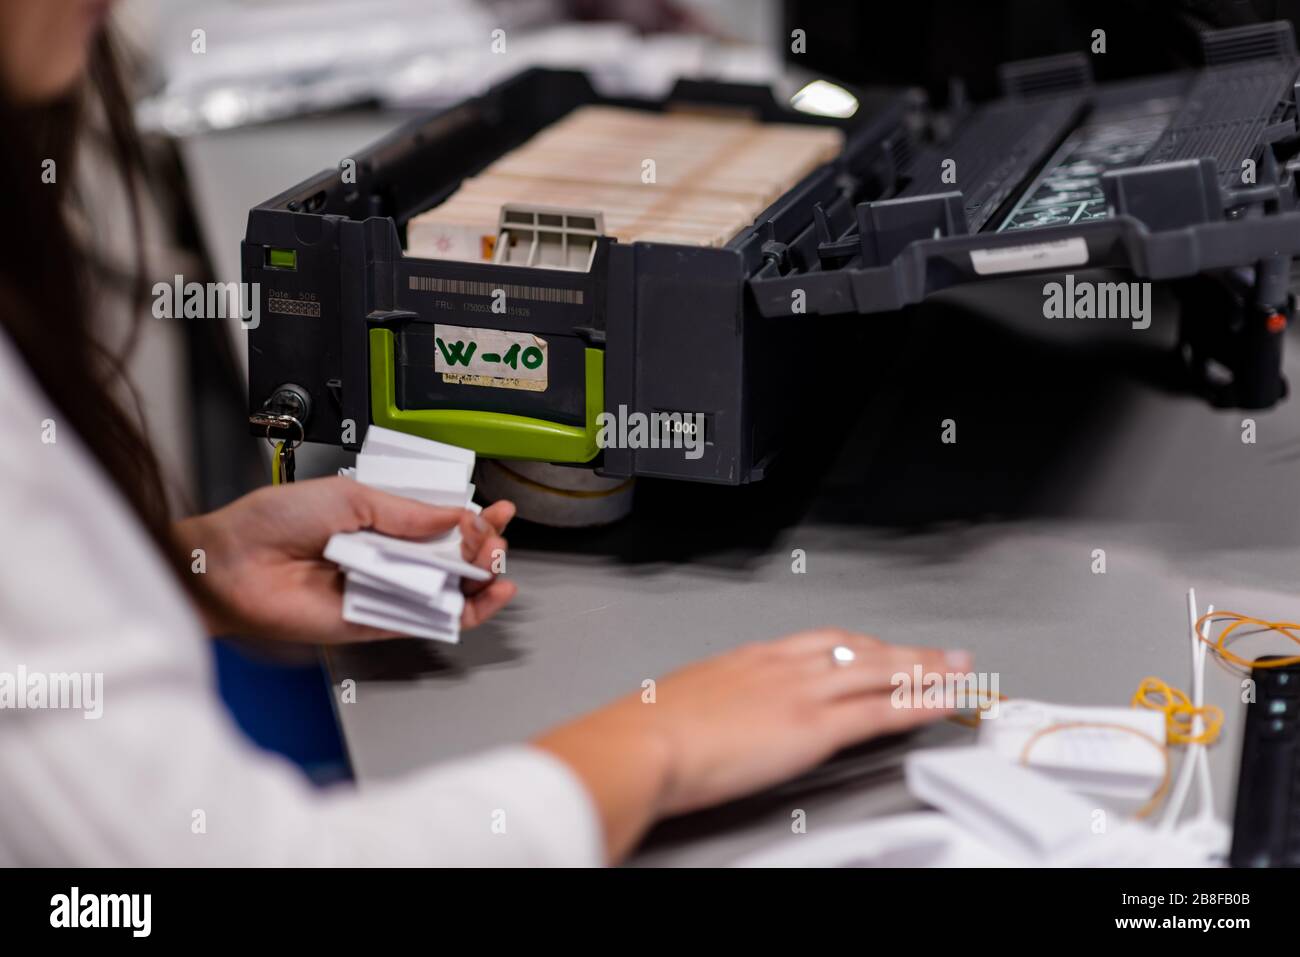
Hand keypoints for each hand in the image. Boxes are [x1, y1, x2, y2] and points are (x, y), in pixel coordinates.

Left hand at [174, 477, 516, 643]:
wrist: (233, 562)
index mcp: (380, 522)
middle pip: (453, 558)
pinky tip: (485, 594)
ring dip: (481, 577)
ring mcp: (385, 591)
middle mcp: (386, 558)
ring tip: (495, 561)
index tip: (495, 512)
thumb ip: (407, 513)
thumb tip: (454, 518)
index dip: (473, 519)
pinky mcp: (379, 622)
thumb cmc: (273, 522)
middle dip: (484, 546)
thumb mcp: (351, 498)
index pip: (441, 524)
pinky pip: (429, 621)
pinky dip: (464, 612)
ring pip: (449, 591)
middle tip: (494, 537)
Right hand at [534, 629, 969, 861]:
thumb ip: (713, 707)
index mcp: (748, 660)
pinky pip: (880, 709)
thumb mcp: (682, 704)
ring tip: (957, 671)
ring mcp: (801, 692)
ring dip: (923, 669)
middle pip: (857, 650)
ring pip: (878, 672)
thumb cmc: (647, 731)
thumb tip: (715, 721)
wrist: (643, 744)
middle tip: (937, 652)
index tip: (878, 649)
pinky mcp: (814, 725)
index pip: (819, 644)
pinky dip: (918, 702)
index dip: (858, 646)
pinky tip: (942, 701)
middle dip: (902, 651)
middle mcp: (781, 666)